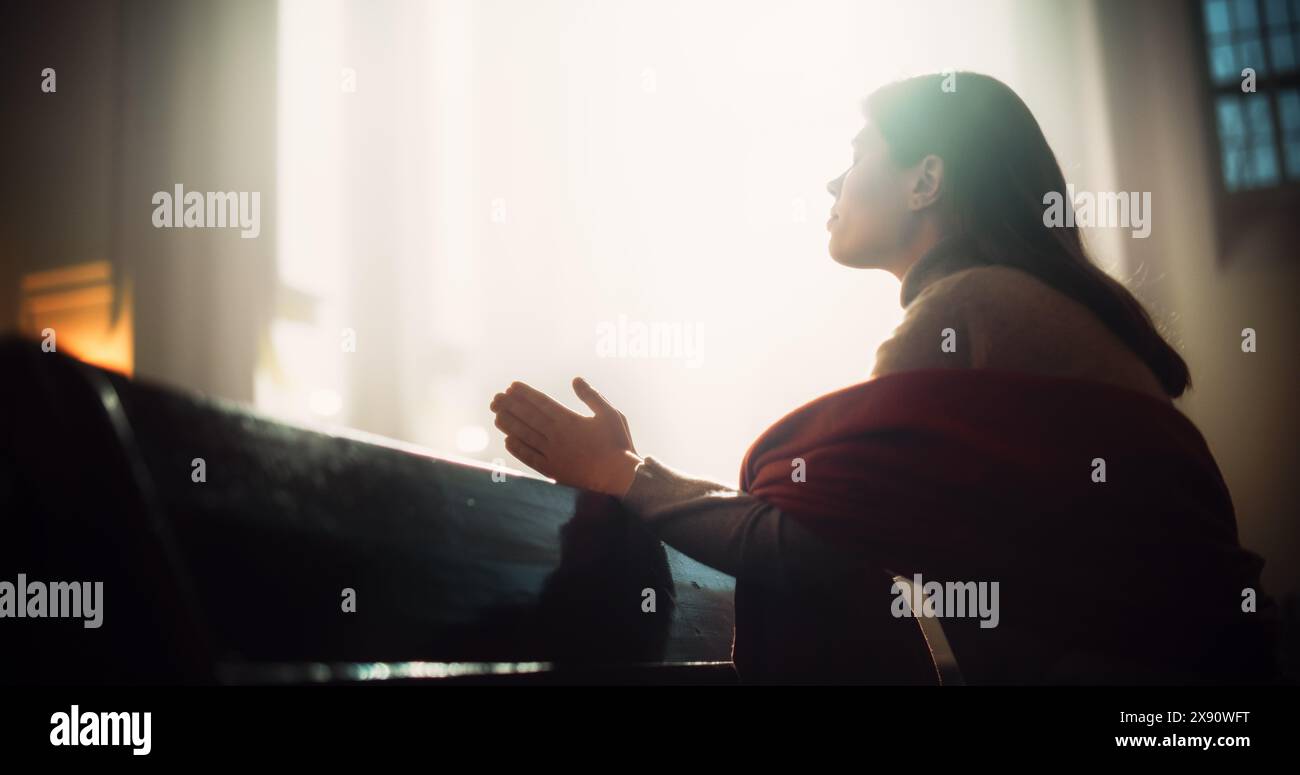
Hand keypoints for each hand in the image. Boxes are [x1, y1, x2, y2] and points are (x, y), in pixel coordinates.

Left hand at [489, 377, 642, 496]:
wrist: (618, 476)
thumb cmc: (618, 443)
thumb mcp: (609, 413)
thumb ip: (591, 396)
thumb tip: (575, 380)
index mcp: (569, 420)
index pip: (541, 403)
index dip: (525, 393)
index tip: (511, 386)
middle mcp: (556, 435)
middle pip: (528, 417)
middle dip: (510, 405)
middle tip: (495, 398)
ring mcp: (552, 453)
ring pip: (525, 435)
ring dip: (509, 425)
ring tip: (496, 416)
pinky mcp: (553, 470)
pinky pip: (530, 458)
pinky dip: (518, 449)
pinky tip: (508, 442)